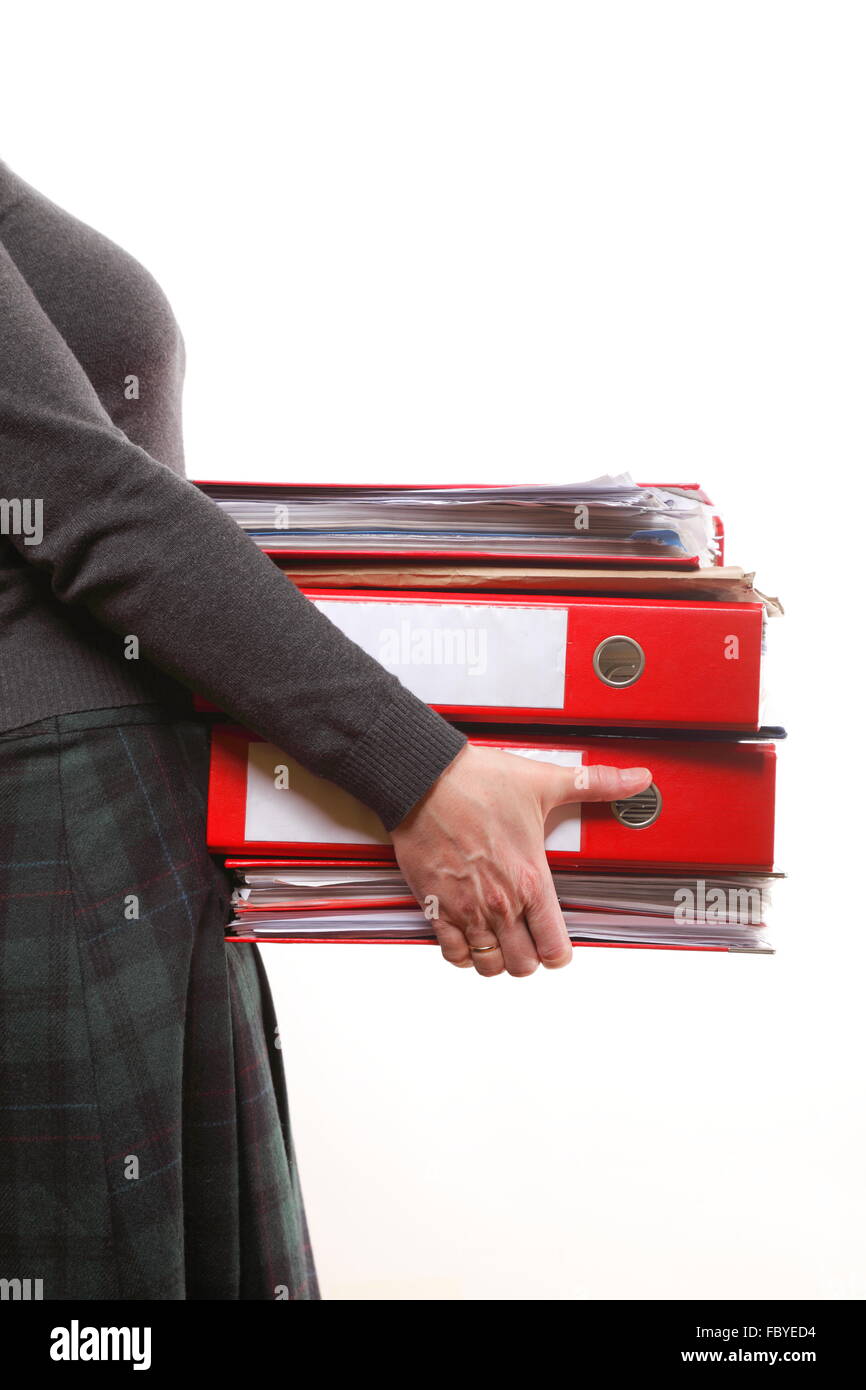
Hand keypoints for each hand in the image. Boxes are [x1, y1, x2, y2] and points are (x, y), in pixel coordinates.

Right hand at [391, 744, 651, 977]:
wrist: (423, 777)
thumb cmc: (478, 780)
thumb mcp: (544, 783)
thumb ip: (595, 785)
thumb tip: (638, 779)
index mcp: (530, 880)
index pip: (555, 948)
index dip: (560, 952)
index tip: (556, 942)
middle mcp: (499, 903)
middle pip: (522, 965)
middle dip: (529, 957)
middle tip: (527, 939)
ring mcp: (465, 908)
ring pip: (488, 966)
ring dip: (496, 958)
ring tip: (499, 940)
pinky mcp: (433, 906)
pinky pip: (451, 954)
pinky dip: (461, 953)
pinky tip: (468, 935)